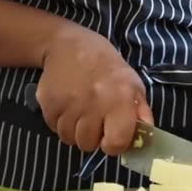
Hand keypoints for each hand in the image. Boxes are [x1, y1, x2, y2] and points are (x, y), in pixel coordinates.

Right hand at [36, 27, 153, 155]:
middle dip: (93, 137)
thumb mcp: (134, 85)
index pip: (114, 143)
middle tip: (96, 120)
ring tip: (82, 112)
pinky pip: (53, 127)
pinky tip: (69, 106)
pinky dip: (61, 122)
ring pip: (69, 138)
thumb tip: (144, 140)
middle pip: (88, 145)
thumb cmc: (109, 68)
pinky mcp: (47, 102)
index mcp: (118, 101)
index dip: (115, 145)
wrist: (70, 45)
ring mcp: (67, 104)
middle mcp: (92, 104)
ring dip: (76, 131)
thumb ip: (141, 114)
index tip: (113, 136)